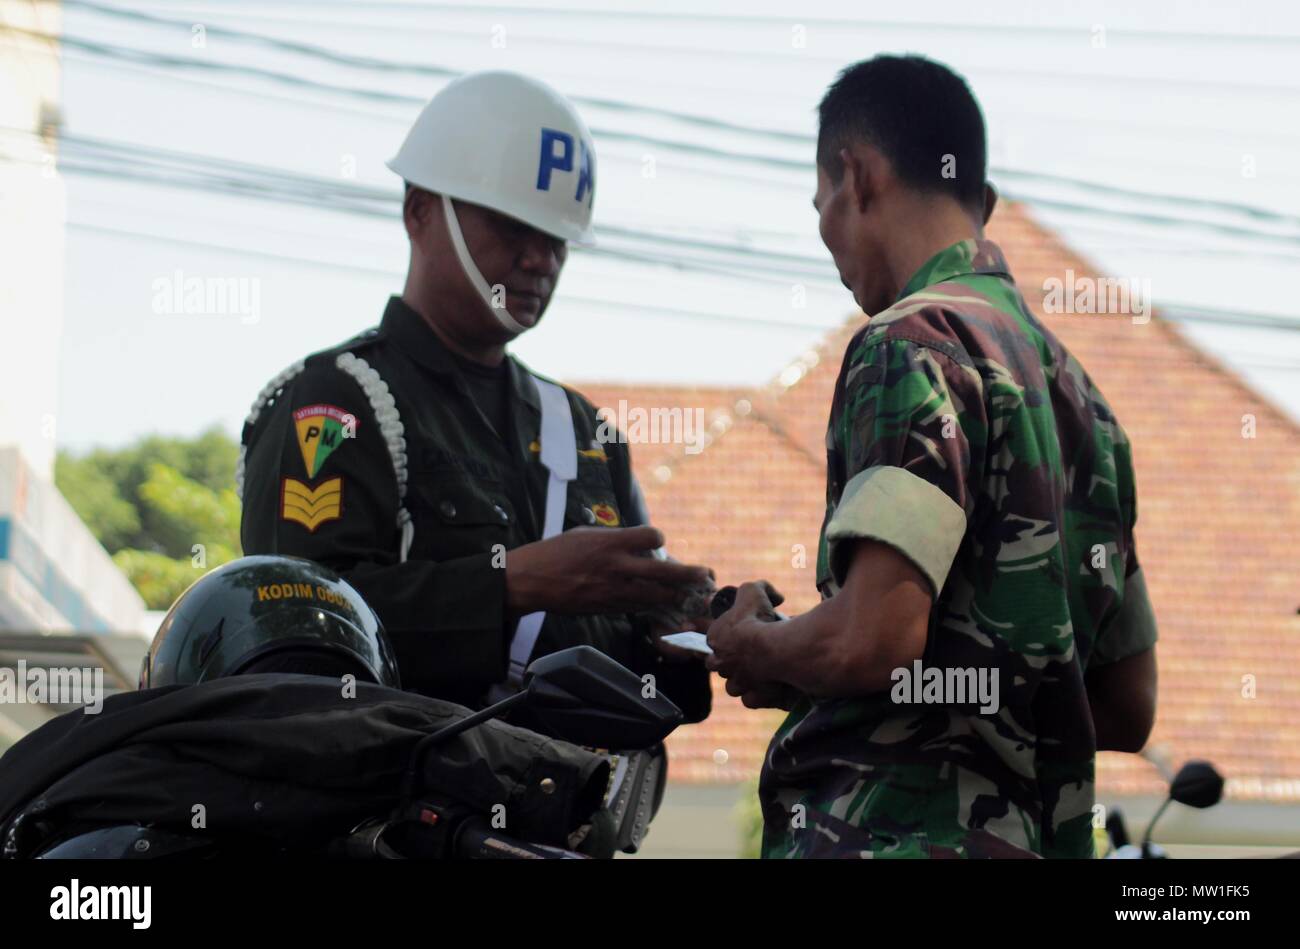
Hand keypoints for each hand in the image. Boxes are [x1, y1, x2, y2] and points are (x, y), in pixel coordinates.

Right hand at [505, 526, 710, 615]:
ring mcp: (613, 590)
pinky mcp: (607, 607)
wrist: (531, 580)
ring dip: (676, 596)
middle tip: (706, 576)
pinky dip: (651, 606)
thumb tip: (638, 545)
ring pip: (655, 596)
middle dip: (689, 575)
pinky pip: (637, 607)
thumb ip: (614, 540)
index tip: (658, 541)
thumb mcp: (586, 535)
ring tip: (690, 596)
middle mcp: (617, 566)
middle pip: (664, 571)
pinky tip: (660, 606)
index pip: (652, 537)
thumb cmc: (557, 552)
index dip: (659, 538)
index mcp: (611, 542)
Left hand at [705, 580, 792, 702]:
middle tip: (750, 653)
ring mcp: (735, 683)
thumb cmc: (759, 619)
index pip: (713, 639)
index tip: (740, 635)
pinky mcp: (751, 698)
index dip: (726, 637)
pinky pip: (751, 699)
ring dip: (744, 680)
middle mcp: (720, 663)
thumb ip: (755, 588)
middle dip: (731, 660)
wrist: (773, 648)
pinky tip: (769, 687)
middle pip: (720, 665)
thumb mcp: (753, 591)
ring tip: (761, 672)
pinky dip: (759, 695)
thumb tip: (775, 596)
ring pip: (734, 685)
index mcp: (715, 638)